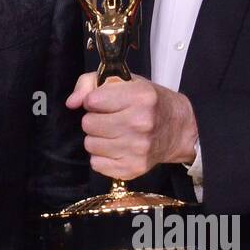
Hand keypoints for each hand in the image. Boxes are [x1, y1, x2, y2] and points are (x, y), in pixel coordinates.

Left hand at [66, 73, 197, 180]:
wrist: (178, 129)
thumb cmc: (147, 102)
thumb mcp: (124, 81)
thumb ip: (89, 83)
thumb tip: (72, 103)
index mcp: (140, 98)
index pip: (92, 101)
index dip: (94, 100)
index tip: (105, 102)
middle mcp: (140, 124)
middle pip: (88, 124)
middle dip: (95, 119)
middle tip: (110, 118)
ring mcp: (138, 149)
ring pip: (90, 144)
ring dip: (97, 138)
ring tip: (113, 132)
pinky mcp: (133, 169)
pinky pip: (96, 164)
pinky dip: (102, 156)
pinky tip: (116, 147)